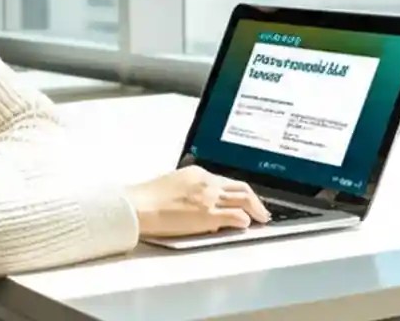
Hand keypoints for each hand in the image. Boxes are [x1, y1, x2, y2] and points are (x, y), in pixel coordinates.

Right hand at [124, 165, 270, 236]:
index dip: (238, 192)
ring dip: (256, 209)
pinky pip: (235, 216)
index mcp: (198, 174)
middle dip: (255, 199)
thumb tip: (200, 201)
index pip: (225, 181)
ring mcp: (209, 199)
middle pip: (241, 188)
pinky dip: (244, 220)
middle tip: (260, 210)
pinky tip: (246, 225)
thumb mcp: (174, 183)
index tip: (244, 199)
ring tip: (261, 218)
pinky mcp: (208, 215)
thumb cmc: (148, 198)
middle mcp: (208, 183)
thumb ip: (191, 188)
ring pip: (244, 199)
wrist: (138, 206)